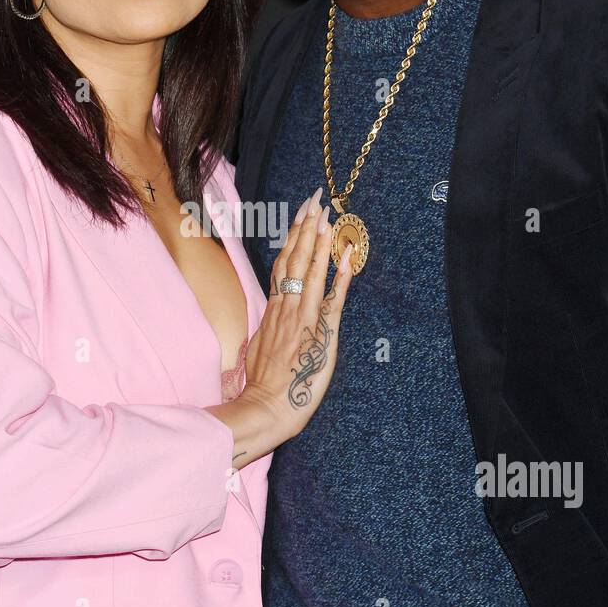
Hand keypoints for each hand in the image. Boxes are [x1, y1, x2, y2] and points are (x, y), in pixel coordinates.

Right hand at [241, 186, 353, 443]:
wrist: (267, 405)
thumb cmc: (263, 382)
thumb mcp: (258, 344)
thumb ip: (268, 322)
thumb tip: (273, 308)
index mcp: (274, 308)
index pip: (283, 263)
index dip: (292, 237)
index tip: (300, 214)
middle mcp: (287, 307)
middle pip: (295, 259)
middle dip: (305, 228)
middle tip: (314, 201)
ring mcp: (303, 318)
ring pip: (310, 271)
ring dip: (319, 242)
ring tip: (326, 216)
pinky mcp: (321, 333)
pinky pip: (333, 300)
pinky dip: (341, 277)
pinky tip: (348, 257)